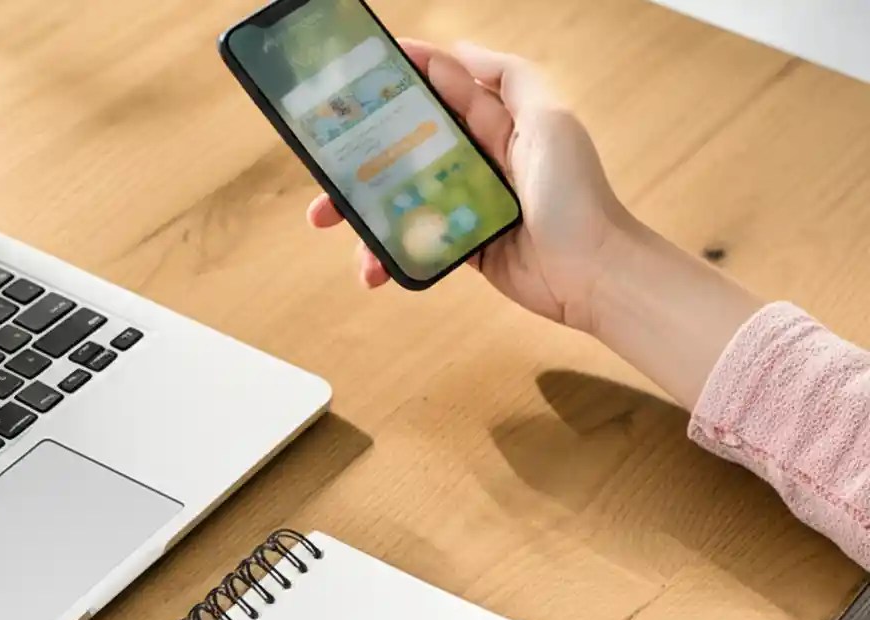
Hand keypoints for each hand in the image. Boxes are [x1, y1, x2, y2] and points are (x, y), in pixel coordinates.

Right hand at [308, 40, 632, 332]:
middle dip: (361, 151)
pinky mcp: (463, 246)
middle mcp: (479, 160)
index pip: (440, 91)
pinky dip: (387, 253)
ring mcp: (467, 205)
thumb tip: (460, 50)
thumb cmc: (576, 195)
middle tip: (321, 159)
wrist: (593, 275)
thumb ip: (510, 79)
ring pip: (400, 197)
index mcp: (497, 124)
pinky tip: (371, 267)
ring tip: (328, 220)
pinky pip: (414, 241)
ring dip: (359, 209)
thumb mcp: (551, 119)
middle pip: (407, 145)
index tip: (358, 74)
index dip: (401, 79)